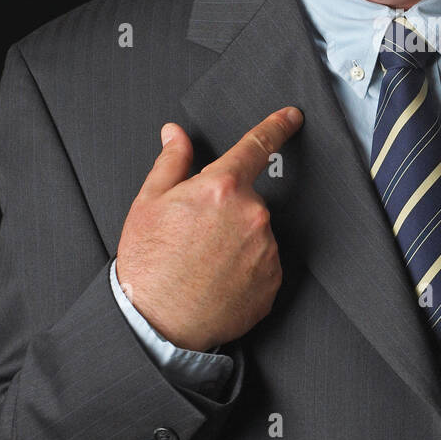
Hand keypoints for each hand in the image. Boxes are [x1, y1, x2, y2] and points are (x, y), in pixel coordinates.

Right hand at [115, 108, 303, 350]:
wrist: (157, 322)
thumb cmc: (149, 265)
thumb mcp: (148, 202)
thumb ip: (172, 161)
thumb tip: (176, 134)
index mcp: (222, 188)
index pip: (257, 145)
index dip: (277, 126)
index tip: (292, 117)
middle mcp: (251, 215)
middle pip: (248, 199)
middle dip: (226, 211)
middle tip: (195, 235)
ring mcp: (266, 248)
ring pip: (255, 233)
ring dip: (236, 241)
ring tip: (203, 262)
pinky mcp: (273, 280)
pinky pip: (263, 263)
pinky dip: (245, 268)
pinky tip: (218, 279)